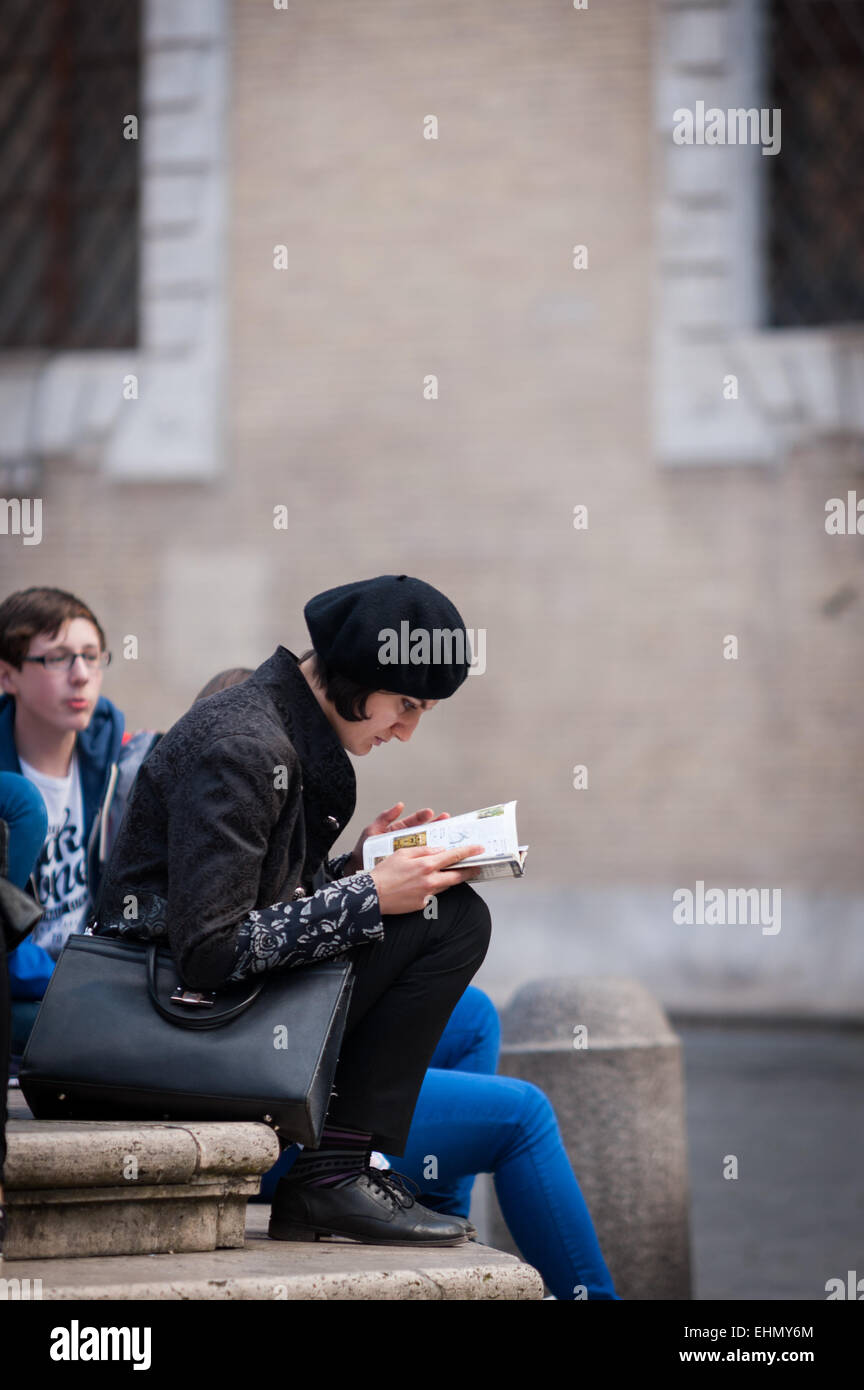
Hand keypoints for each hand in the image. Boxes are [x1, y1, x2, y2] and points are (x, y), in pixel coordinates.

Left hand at [348, 802, 449, 874]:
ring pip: (426, 845)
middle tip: (446, 819)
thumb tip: (399, 805)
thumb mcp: (372, 830)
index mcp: (398, 831)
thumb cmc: (364, 849)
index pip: (413, 822)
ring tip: (448, 833)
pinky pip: (421, 859)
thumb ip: (385, 817)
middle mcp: (406, 841)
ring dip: (437, 839)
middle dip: (435, 825)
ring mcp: (408, 853)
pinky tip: (440, 852)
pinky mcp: (409, 863)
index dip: (422, 817)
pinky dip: (430, 856)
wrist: (358, 869)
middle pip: (424, 831)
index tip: (430, 812)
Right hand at [369, 843, 484, 915]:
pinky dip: (432, 888)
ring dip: (449, 879)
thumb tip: (439, 850)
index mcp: (426, 864)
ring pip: (445, 885)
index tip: (479, 849)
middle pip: (456, 876)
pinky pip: (433, 895)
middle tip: (476, 866)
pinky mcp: (422, 904)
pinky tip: (422, 885)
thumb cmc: (384, 872)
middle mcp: (430, 880)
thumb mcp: (402, 853)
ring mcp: (427, 894)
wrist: (372, 895)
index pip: (453, 856)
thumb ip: (423, 850)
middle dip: (468, 871)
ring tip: (449, 873)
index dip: (468, 852)